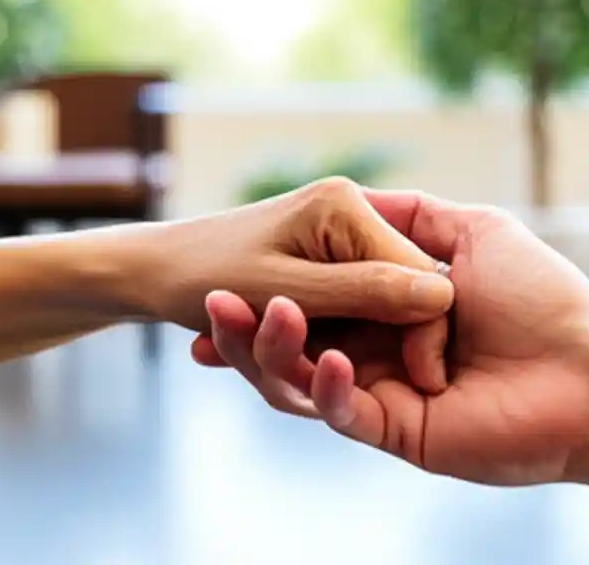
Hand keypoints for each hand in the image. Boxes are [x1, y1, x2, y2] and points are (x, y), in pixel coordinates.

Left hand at [143, 178, 454, 392]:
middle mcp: (348, 208)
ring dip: (337, 335)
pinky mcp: (323, 250)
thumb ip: (367, 294)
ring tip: (286, 350)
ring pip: (374, 299)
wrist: (148, 272)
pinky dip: (322, 327)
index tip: (406, 383)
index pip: (418, 277)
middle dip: (367, 336)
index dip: (418, 333)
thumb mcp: (290, 296)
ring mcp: (335, 229)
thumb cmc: (205, 280)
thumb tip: (440, 296)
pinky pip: (347, 297)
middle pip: (399, 288)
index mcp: (346, 206)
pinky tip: (281, 339)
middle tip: (325, 368)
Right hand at [200, 189, 588, 484]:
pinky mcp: (397, 431)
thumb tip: (362, 197)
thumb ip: (413, 217)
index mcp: (386, 310)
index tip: (216, 281)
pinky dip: (330, 387)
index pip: (308, 301)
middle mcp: (377, 352)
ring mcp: (384, 394)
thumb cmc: (543, 297)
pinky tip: (334, 358)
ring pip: (302, 380)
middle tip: (206, 304)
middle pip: (291, 345)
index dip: (262, 293)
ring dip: (266, 351)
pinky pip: (345, 412)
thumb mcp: (475, 232)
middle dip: (242, 329)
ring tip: (239, 316)